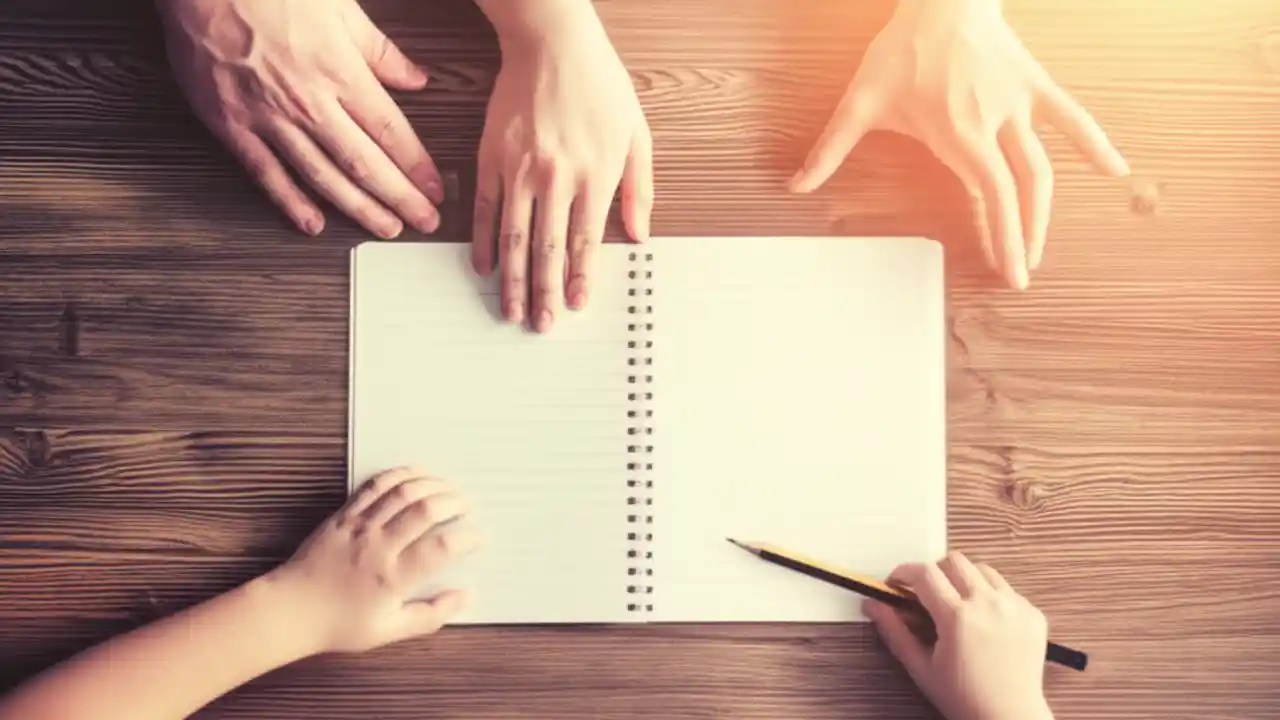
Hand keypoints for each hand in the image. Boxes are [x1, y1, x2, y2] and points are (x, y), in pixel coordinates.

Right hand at [157, 0, 443, 238]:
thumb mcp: (339, 4)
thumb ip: (380, 49)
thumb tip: (416, 78)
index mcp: (339, 71)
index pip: (390, 131)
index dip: (417, 165)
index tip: (435, 187)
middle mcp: (308, 102)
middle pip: (365, 164)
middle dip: (401, 199)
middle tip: (425, 221)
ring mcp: (268, 117)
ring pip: (323, 176)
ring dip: (359, 208)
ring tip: (386, 228)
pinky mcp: (230, 124)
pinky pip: (265, 173)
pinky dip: (290, 202)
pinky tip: (313, 223)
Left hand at [266, 467, 480, 653]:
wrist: (291, 610)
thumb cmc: (338, 624)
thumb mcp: (389, 631)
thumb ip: (430, 615)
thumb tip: (464, 597)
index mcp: (392, 577)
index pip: (441, 548)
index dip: (467, 538)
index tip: (477, 537)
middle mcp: (378, 546)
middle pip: (425, 510)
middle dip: (454, 501)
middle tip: (466, 504)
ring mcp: (359, 526)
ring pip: (402, 492)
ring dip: (431, 483)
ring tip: (447, 487)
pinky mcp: (343, 515)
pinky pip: (374, 486)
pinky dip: (399, 475)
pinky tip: (414, 474)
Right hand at [471, 1, 652, 331]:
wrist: (553, 43)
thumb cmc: (599, 85)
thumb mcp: (637, 135)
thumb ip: (640, 189)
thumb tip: (639, 235)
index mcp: (595, 174)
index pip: (586, 242)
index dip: (579, 279)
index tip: (575, 305)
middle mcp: (557, 176)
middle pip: (549, 249)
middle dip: (544, 292)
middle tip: (540, 324)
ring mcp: (520, 169)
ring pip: (515, 238)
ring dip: (514, 279)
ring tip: (511, 309)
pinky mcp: (493, 157)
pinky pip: (486, 210)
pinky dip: (484, 242)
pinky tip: (484, 266)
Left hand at [791, 0, 1127, 288]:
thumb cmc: (902, 48)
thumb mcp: (859, 100)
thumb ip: (830, 148)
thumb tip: (796, 185)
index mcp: (959, 131)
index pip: (991, 194)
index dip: (1003, 236)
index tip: (1008, 272)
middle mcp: (996, 122)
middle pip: (1022, 189)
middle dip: (1023, 235)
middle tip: (1021, 273)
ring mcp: (1020, 103)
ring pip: (1045, 165)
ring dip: (1046, 210)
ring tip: (1039, 246)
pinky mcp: (1036, 84)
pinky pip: (1072, 116)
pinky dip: (1094, 143)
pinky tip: (1116, 171)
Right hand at [864, 552, 1052, 719]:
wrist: (1009, 718)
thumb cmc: (964, 698)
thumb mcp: (921, 667)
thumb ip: (895, 631)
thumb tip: (873, 604)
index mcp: (958, 618)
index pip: (924, 573)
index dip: (904, 572)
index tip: (897, 581)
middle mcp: (988, 605)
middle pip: (954, 561)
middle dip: (934, 572)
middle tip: (927, 594)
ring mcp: (1015, 607)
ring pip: (982, 569)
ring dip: (964, 580)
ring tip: (958, 606)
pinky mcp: (1032, 614)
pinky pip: (1006, 589)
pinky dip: (990, 596)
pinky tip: (984, 621)